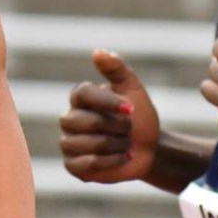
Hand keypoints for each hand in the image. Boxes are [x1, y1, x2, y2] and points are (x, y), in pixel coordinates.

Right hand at [60, 50, 158, 183]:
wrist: (149, 149)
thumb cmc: (139, 117)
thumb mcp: (133, 89)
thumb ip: (116, 69)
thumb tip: (97, 52)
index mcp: (80, 97)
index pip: (82, 94)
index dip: (107, 102)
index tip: (130, 109)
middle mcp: (69, 118)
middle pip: (87, 122)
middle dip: (118, 128)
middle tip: (129, 130)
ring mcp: (68, 143)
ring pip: (89, 144)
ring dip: (117, 146)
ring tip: (125, 145)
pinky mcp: (72, 165)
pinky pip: (86, 164)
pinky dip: (110, 162)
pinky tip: (121, 157)